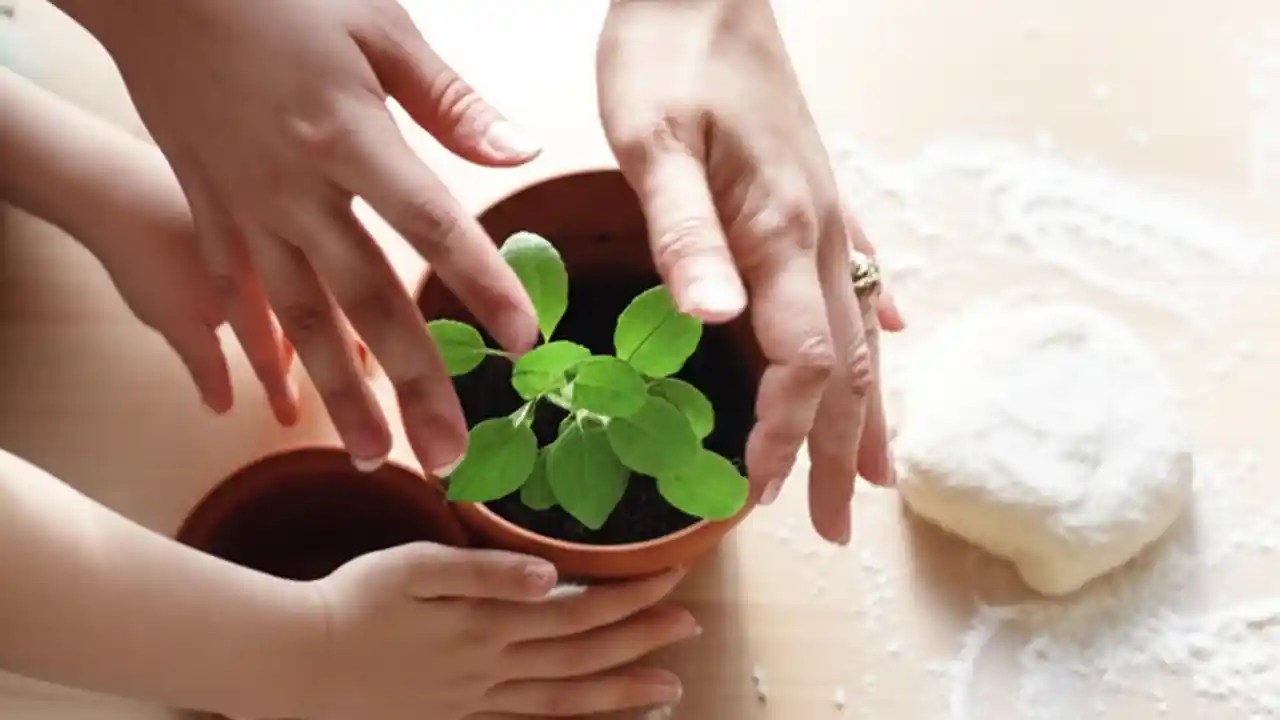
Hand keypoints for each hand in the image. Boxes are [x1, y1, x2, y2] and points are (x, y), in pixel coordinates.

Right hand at [57, 0, 542, 472]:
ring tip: (373, 456)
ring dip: (338, 393)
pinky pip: (243, 295)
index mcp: (348, 135)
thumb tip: (519, 153)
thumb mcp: (376, 23)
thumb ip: (450, 101)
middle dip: (410, 382)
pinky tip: (289, 397)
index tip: (524, 338)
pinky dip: (269, 348)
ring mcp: (246, 208)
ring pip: (299, 318)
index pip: (431, 224)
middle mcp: (295, 187)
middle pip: (364, 298)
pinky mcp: (211, 211)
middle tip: (448, 455)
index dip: (479, 283)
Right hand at [302, 544, 691, 718]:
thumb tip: (546, 573)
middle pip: (582, 657)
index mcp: (485, 625)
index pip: (575, 611)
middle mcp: (491, 669)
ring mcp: (475, 702)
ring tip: (669, 688)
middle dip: (640, 641)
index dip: (626, 597)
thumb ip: (483, 571)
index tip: (670, 578)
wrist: (297, 664)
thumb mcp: (413, 568)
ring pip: (564, 699)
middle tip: (690, 627)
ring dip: (621, 692)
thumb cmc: (351, 604)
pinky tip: (594, 717)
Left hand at [598, 0, 905, 544]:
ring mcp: (824, 215)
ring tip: (874, 473)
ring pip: (858, 334)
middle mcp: (816, 234)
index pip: (798, 364)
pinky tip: (890, 342)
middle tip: (837, 529)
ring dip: (864, 411)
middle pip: (844, 370)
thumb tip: (715, 324)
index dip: (782, 437)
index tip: (753, 496)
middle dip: (835, 456)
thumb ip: (684, 234)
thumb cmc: (668, 57)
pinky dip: (869, 329)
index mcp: (778, 232)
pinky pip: (856, 279)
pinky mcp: (813, 194)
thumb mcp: (652, 142)